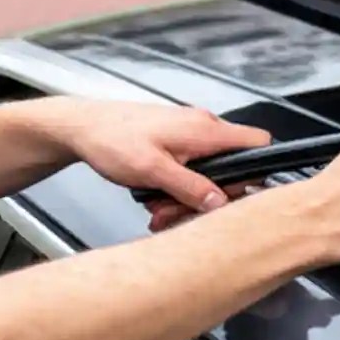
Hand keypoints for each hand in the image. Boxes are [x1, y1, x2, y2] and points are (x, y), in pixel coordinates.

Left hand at [6, 97, 270, 214]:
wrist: (82, 126)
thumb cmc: (111, 140)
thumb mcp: (151, 170)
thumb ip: (190, 186)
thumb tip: (221, 202)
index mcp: (206, 130)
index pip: (257, 142)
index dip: (258, 169)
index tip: (238, 195)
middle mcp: (204, 128)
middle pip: (231, 167)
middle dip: (208, 196)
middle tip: (177, 213)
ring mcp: (191, 133)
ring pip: (208, 172)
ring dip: (187, 196)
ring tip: (158, 208)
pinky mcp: (177, 140)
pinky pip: (190, 168)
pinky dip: (176, 186)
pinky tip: (154, 197)